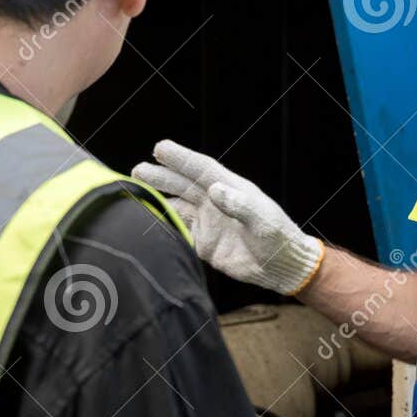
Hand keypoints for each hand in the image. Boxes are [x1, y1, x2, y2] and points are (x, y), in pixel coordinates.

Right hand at [132, 140, 323, 294]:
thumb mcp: (263, 221)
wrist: (282, 267)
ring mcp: (208, 222)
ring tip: (134, 193)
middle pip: (183, 185)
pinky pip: (179, 232)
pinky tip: (147, 224)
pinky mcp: (204, 243)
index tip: (160, 148)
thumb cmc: (279, 238)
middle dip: (160, 177)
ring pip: (177, 206)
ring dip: (157, 200)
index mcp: (230, 188)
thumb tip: (215, 189)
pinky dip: (164, 227)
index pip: (201, 169)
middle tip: (137, 170)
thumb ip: (240, 205)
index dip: (180, 158)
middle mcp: (215, 201)